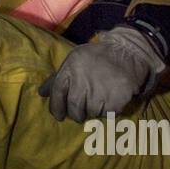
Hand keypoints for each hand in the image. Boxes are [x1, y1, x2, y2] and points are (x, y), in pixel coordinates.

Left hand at [39, 25, 163, 121]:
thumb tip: (42, 93)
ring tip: (97, 102)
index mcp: (70, 69)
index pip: (57, 93)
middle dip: (75, 114)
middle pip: (73, 108)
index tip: (59, 115)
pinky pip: (106, 114)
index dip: (56, 107)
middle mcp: (82, 82)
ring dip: (92, 111)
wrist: (127, 53)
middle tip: (79, 114)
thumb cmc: (97, 57)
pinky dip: (106, 112)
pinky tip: (109, 101)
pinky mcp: (114, 102)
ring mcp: (99, 93)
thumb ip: (58, 77)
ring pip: (90, 113)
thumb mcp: (75, 60)